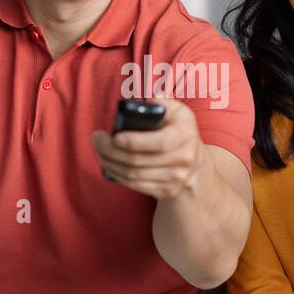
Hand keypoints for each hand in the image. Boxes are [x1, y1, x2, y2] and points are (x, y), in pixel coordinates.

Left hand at [91, 96, 206, 199]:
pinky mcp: (167, 191)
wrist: (196, 165)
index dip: (134, 142)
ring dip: (111, 163)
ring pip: (134, 175)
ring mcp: (176, 178)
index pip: (160, 142)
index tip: (114, 137)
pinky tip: (109, 165)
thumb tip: (140, 103)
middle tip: (97, 139)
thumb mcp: (177, 111)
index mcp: (185, 134)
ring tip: (99, 151)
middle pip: (139, 160)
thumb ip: (161, 102)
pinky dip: (118, 176)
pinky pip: (135, 185)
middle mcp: (184, 158)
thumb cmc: (179, 130)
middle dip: (111, 151)